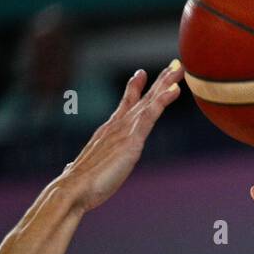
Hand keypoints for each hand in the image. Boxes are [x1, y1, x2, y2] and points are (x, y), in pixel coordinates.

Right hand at [60, 61, 183, 213]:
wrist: (74, 188)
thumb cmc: (80, 186)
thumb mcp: (87, 171)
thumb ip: (87, 166)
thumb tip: (74, 170)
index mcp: (108, 132)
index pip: (125, 106)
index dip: (134, 89)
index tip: (141, 74)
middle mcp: (116, 126)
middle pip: (141, 99)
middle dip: (158, 81)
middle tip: (173, 65)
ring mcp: (124, 130)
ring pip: (149, 102)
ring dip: (165, 84)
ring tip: (179, 68)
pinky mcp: (131, 140)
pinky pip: (151, 115)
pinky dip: (163, 100)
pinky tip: (175, 90)